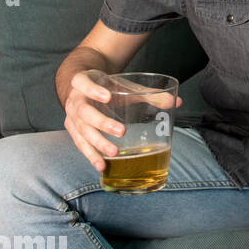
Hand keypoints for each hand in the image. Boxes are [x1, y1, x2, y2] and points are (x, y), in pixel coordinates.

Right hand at [63, 70, 181, 171]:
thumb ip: (148, 94)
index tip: (108, 97)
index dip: (93, 89)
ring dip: (97, 144)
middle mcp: (74, 100)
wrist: (81, 86)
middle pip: (84, 112)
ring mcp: (71, 117)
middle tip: (121, 132)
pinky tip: (102, 166)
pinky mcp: (74, 130)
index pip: (83, 82)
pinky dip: (91, 155)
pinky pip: (81, 144)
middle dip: (102, 122)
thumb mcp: (123, 85)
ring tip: (113, 155)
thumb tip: (176, 102)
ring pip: (81, 131)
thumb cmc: (106, 86)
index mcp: (83, 82)